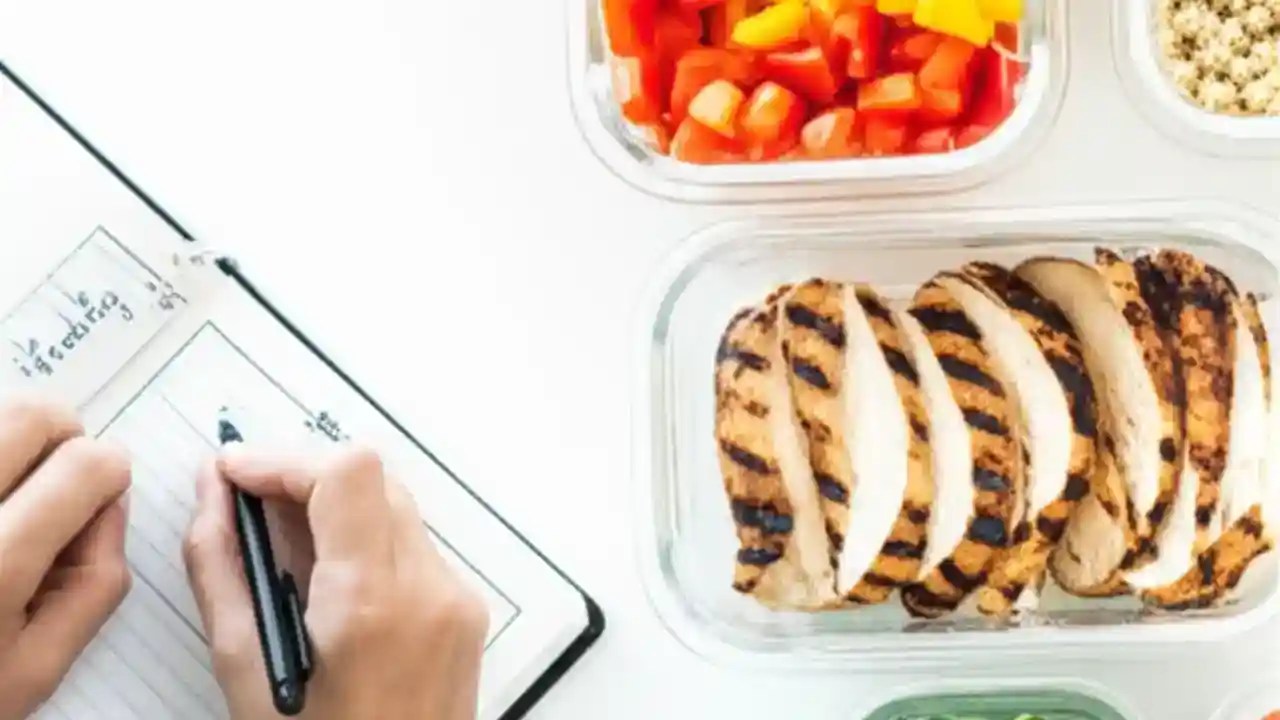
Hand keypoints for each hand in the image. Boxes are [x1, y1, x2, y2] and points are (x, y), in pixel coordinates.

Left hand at [0, 397, 131, 719]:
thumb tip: (111, 506)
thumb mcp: (38, 666)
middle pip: (28, 414)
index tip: (102, 493)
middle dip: (64, 434)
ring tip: (9, 491)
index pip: (84, 465)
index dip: (109, 472)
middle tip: (60, 474)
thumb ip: (96, 582)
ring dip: (11, 439)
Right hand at [183, 445, 489, 719]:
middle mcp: (430, 591)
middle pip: (373, 478)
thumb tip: (213, 498)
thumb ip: (222, 570)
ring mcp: (457, 601)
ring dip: (333, 510)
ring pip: (395, 506)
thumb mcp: (247, 672)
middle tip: (246, 509)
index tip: (236, 473)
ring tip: (279, 555)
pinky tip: (324, 584)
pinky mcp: (466, 612)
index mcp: (373, 605)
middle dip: (303, 479)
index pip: (346, 472)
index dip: (282, 460)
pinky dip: (364, 542)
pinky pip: (413, 545)